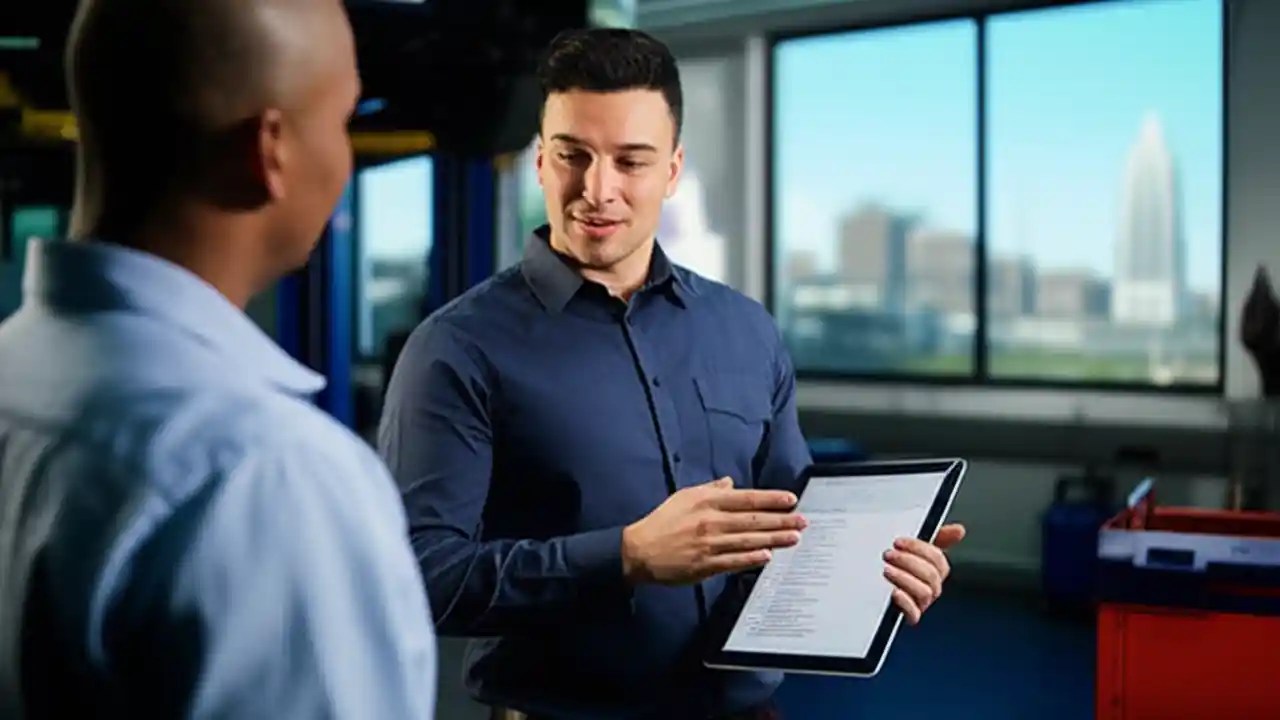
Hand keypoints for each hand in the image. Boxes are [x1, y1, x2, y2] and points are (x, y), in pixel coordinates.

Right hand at [622, 477, 806, 584]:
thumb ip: (710, 490)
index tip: (791, 500)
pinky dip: (752, 558)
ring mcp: (709, 544)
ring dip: (774, 538)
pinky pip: (734, 561)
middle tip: (803, 520)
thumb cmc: (662, 522)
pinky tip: (768, 555)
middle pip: (753, 520)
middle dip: (781, 520)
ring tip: (794, 537)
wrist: (640, 550)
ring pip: (749, 540)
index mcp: (706, 502)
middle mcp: (711, 521)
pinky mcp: (706, 565)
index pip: (746, 498)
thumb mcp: (684, 497)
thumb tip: (730, 483)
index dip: (770, 499)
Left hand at [884, 523, 965, 625]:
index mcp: (935, 569)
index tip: (898, 542)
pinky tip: (894, 592)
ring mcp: (922, 603)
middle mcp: (932, 587)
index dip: (919, 548)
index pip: (938, 559)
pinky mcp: (909, 616)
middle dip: (909, 562)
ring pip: (925, 593)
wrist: (871, 583)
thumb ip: (935, 537)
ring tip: (886, 570)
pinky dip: (905, 603)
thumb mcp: (912, 547)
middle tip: (888, 554)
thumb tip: (959, 530)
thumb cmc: (896, 562)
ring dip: (905, 579)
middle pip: (931, 576)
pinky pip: (914, 615)